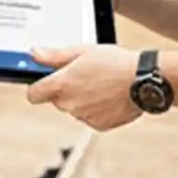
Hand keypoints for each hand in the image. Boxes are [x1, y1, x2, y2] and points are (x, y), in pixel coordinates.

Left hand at [25, 44, 142, 131]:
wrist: (144, 81)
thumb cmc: (116, 63)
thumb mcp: (83, 51)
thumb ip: (54, 56)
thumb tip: (34, 54)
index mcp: (63, 84)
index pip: (34, 94)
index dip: (38, 88)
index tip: (44, 82)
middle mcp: (70, 104)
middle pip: (57, 100)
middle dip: (65, 90)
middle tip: (84, 76)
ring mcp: (84, 117)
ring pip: (74, 108)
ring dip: (82, 99)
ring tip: (101, 84)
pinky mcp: (98, 125)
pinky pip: (90, 118)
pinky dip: (96, 110)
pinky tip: (109, 96)